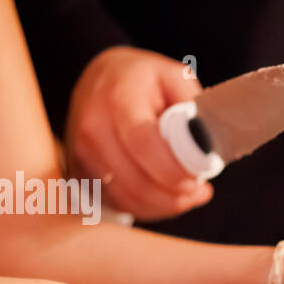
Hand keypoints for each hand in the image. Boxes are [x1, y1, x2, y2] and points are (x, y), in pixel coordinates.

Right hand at [66, 46, 213, 218]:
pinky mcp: (78, 169)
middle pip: (133, 180)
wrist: (102, 76)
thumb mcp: (176, 79)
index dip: (171, 171)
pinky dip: (143, 207)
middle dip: (172, 197)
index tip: (196, 182)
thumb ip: (192, 111)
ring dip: (161, 206)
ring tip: (186, 197)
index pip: (143, 144)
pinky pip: (113, 201)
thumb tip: (205, 149)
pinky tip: (163, 198)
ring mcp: (80, 150)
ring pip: (124, 197)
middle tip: (199, 193)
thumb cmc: (145, 80)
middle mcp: (92, 125)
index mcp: (118, 97)